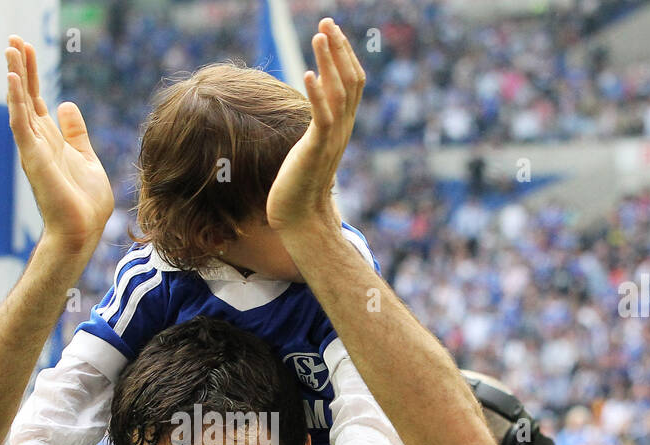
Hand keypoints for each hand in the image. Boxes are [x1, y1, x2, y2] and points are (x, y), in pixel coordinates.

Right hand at [6, 36, 113, 249]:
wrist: (82, 232)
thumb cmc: (86, 205)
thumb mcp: (87, 159)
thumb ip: (76, 133)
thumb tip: (67, 105)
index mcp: (52, 142)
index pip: (38, 101)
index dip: (33, 74)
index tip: (27, 49)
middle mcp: (38, 143)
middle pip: (26, 97)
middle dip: (21, 68)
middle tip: (13, 39)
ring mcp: (33, 150)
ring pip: (20, 105)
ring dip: (15, 77)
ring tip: (10, 50)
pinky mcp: (33, 158)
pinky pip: (21, 125)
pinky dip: (16, 102)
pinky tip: (13, 79)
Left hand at [266, 18, 364, 234]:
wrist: (300, 218)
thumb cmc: (299, 184)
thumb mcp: (309, 147)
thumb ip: (314, 128)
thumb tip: (308, 115)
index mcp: (341, 126)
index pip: (351, 83)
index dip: (343, 55)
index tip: (330, 31)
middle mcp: (342, 129)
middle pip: (350, 80)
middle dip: (339, 49)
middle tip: (326, 21)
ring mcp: (331, 139)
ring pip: (339, 92)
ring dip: (330, 61)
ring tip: (319, 35)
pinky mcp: (316, 150)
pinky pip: (323, 117)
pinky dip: (318, 94)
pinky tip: (309, 73)